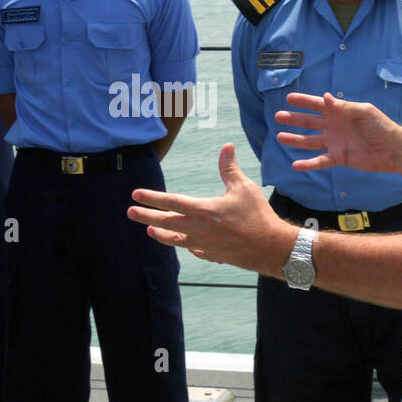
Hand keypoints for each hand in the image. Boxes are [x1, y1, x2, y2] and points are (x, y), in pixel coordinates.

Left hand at [128, 143, 295, 273]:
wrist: (271, 248)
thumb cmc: (258, 215)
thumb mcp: (244, 187)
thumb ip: (229, 168)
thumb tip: (226, 146)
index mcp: (204, 210)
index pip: (171, 202)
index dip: (152, 198)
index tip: (135, 194)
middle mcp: (199, 229)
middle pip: (166, 223)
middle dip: (146, 217)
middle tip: (130, 212)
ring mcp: (204, 245)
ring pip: (175, 240)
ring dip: (160, 234)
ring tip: (149, 231)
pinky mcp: (213, 255)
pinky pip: (194, 250)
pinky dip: (186, 244)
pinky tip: (184, 243)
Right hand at [275, 92, 401, 173]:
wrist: (392, 149)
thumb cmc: (381, 127)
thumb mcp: (364, 111)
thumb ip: (344, 106)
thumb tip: (326, 97)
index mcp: (340, 113)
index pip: (318, 105)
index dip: (304, 101)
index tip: (289, 98)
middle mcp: (334, 126)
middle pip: (310, 122)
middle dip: (294, 119)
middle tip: (278, 116)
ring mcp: (335, 142)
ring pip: (310, 141)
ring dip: (295, 139)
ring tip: (280, 137)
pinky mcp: (338, 157)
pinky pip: (320, 161)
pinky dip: (308, 164)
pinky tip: (296, 164)